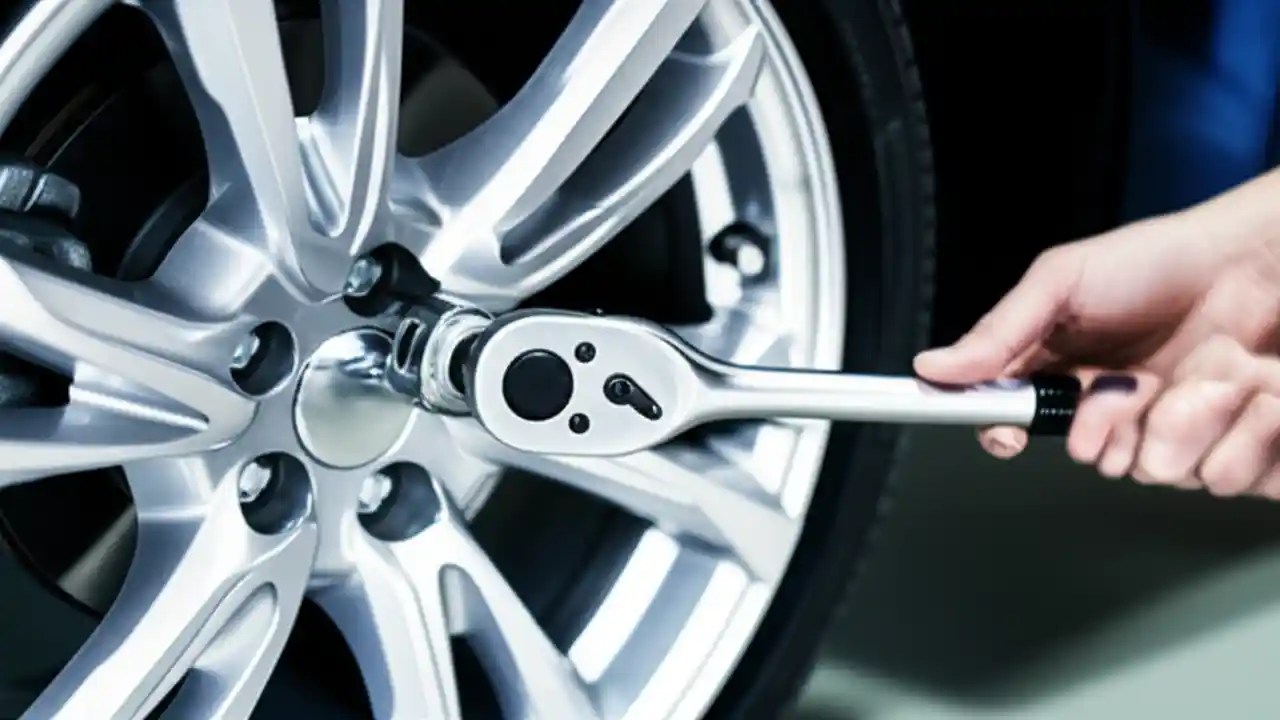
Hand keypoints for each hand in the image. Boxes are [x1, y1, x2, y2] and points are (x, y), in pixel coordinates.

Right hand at [913, 168, 1279, 484]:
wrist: (1244, 265)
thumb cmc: (1152, 260)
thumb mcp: (1059, 281)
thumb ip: (997, 331)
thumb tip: (932, 367)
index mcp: (1046, 359)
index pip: (1003, 411)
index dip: (999, 427)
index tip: (1007, 433)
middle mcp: (1090, 396)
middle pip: (1065, 445)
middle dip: (1086, 424)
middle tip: (1110, 387)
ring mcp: (1143, 419)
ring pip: (1122, 461)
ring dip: (1144, 425)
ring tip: (1167, 379)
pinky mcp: (1194, 435)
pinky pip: (1179, 464)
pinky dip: (1191, 431)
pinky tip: (1200, 390)